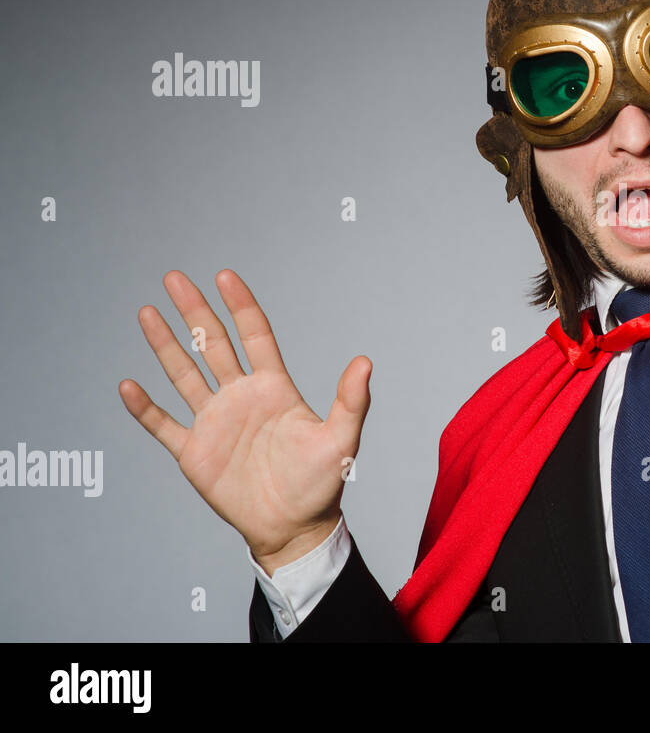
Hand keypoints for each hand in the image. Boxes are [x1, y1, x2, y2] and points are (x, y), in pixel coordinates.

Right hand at [119, 269, 371, 573]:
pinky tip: (129, 385)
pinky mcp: (194, 452)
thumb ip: (351, 401)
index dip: (241, 306)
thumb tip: (365, 362)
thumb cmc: (321, 483)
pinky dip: (145, 408)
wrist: (293, 528)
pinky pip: (164, 425)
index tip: (225, 276)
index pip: (254, 336)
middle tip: (173, 278)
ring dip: (165, 345)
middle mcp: (241, 397)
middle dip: (194, 311)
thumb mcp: (341, 439)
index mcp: (274, 388)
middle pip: (212, 345)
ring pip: (184, 374)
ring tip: (146, 312)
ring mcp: (215, 422)